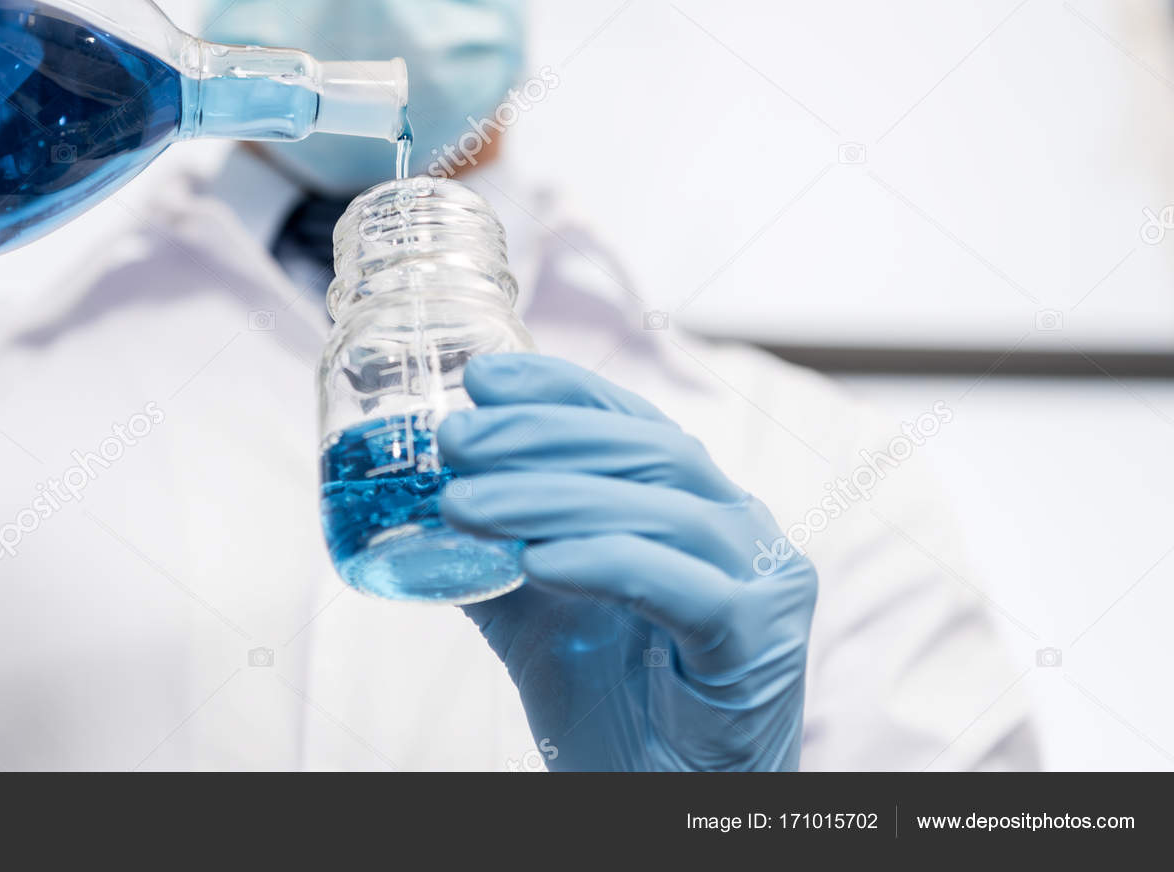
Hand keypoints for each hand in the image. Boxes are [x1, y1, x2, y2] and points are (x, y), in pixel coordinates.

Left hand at [437, 353, 817, 770]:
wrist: (663, 803)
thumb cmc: (619, 711)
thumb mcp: (541, 616)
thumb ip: (500, 555)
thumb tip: (422, 500)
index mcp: (696, 504)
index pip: (630, 421)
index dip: (559, 389)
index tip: (483, 378)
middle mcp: (739, 526)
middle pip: (644, 451)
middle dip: (539, 436)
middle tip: (454, 440)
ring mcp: (760, 579)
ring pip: (658, 507)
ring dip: (550, 497)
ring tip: (465, 502)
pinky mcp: (755, 640)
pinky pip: (679, 585)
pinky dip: (603, 561)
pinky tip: (535, 561)